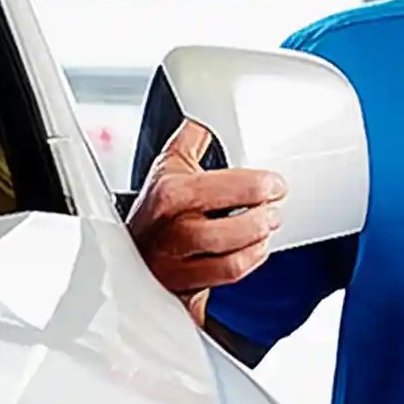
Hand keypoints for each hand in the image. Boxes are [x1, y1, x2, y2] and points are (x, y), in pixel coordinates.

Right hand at [125, 118, 286, 325]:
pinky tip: (254, 251)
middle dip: (262, 220)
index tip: (275, 184)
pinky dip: (247, 266)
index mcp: (170, 196)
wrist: (128, 254)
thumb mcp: (167, 167)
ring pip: (231, 264)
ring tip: (267, 230)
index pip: (224, 189)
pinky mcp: (184, 291)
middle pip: (229, 232)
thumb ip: (192, 139)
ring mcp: (176, 266)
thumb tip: (207, 112)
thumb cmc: (152, 210)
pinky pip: (223, 285)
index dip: (259, 186)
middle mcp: (171, 233)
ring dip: (259, 245)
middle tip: (276, 211)